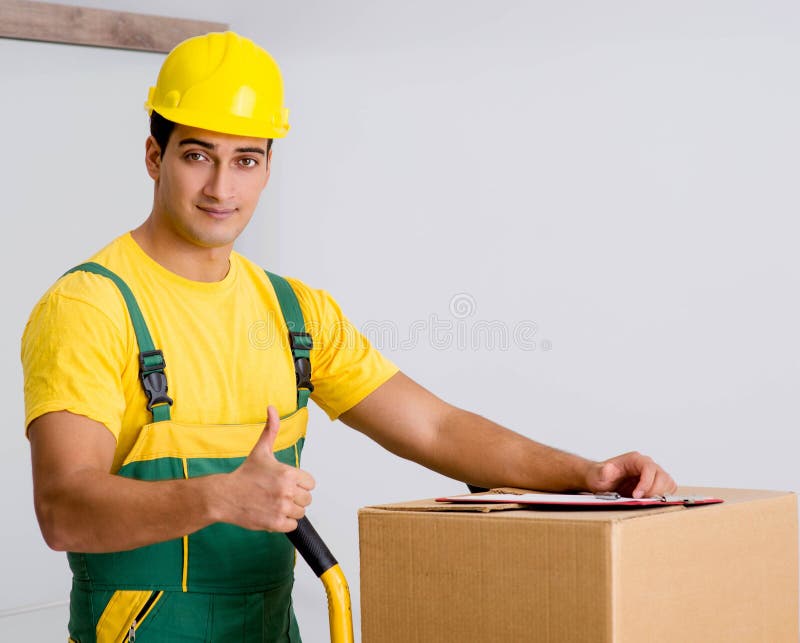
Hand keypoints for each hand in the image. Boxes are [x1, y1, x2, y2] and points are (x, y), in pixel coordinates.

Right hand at [223, 405, 314, 531]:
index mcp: (288, 473)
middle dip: (295, 497)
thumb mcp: (261, 450)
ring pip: (300, 513)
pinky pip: (292, 526)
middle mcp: (287, 491)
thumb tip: (272, 408)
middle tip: (278, 494)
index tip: (286, 483)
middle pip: (307, 499)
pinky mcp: (275, 523)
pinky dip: (284, 522)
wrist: (224, 496)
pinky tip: (272, 513)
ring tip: (275, 503)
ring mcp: (281, 508)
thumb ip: (271, 429)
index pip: (311, 483)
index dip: (299, 483)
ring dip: (290, 510)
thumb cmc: (244, 474)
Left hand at [584, 451, 675, 498]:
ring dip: (658, 494)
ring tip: (643, 500)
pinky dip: (662, 496)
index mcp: (634, 459)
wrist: (600, 480)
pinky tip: (649, 500)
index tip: (636, 495)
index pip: (649, 468)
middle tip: (639, 499)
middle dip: (653, 491)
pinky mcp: (655, 483)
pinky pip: (668, 489)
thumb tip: (608, 468)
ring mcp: (652, 473)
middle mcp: (646, 464)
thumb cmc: (600, 476)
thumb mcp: (597, 475)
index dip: (646, 483)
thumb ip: (602, 472)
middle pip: (662, 476)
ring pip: (668, 482)